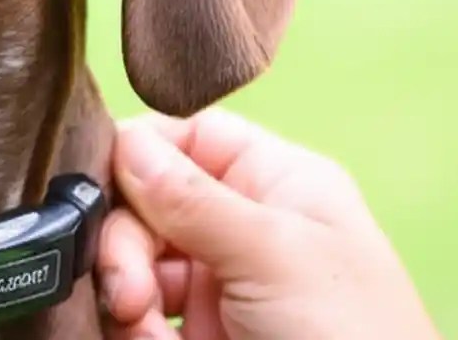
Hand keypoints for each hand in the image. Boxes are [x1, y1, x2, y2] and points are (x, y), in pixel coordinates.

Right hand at [98, 108, 439, 339]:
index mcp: (274, 180)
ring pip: (133, 265)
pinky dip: (134, 331)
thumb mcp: (273, 254)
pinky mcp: (200, 334)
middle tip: (132, 292)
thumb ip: (192, 198)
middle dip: (126, 246)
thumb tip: (125, 141)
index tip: (103, 189)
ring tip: (143, 331)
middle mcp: (241, 224)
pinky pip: (138, 316)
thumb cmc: (353, 336)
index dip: (137, 157)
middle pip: (145, 204)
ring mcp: (219, 284)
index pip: (185, 138)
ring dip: (126, 297)